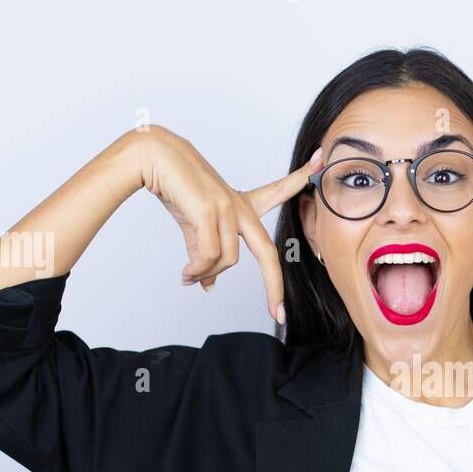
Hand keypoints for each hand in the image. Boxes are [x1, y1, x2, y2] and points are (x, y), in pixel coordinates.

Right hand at [138, 125, 322, 321]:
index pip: (278, 191)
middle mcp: (240, 206)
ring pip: (227, 261)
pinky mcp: (210, 211)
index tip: (320, 161)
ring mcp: (227, 207)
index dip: (300, 178)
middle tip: (278, 315)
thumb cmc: (175, 187)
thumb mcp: (196, 225)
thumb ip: (207, 256)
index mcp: (242, 204)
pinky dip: (197, 270)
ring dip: (206, 275)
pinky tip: (186, 273)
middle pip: (268, 254)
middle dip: (274, 288)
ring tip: (189, 276)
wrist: (151, 156)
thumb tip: (209, 286)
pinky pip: (209, 256)